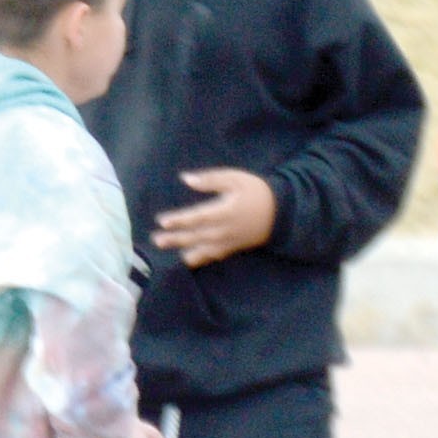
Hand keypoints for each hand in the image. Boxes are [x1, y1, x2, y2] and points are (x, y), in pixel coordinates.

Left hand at [151, 166, 276, 267]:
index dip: (179, 220)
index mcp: (225, 211)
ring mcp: (228, 241)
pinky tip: (186, 258)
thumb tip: (186, 178)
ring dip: (182, 248)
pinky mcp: (232, 247)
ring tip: (165, 248)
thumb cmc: (256, 191)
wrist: (281, 213)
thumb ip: (211, 179)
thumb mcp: (235, 178)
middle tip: (156, 239)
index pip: (197, 218)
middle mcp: (224, 230)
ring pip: (201, 249)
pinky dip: (198, 258)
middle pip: (195, 236)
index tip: (162, 221)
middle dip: (174, 238)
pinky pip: (212, 255)